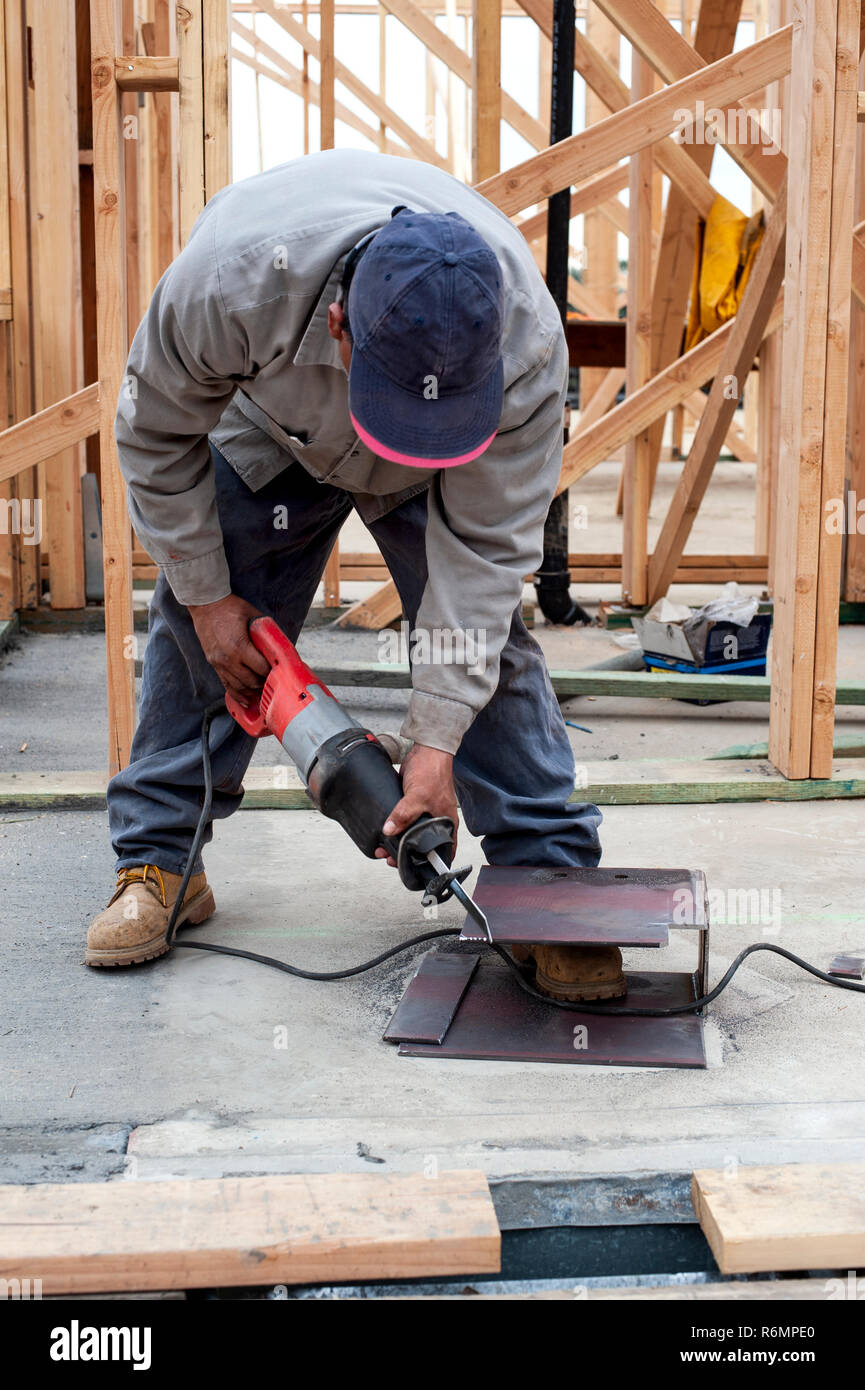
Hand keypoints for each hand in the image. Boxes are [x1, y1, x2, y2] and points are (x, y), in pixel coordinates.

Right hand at [187, 594, 270, 706]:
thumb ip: (265, 633)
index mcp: (240, 647)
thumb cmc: (230, 608)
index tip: (281, 673)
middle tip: (275, 684)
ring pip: (239, 686)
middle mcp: (228, 659)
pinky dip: (237, 694)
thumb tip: (279, 645)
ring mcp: (219, 663)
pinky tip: (245, 700)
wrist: (205, 605)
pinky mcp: (213, 664)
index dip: (273, 673)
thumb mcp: (253, 617)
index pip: (261, 669)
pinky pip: (226, 684)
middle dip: (264, 684)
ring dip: (252, 691)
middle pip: (251, 681)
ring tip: (263, 693)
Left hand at [375, 743, 457, 867]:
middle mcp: (437, 821)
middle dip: (405, 854)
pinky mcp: (413, 806)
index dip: (428, 864)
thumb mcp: (417, 796)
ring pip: (411, 835)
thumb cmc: (432, 772)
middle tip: (388, 857)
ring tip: (382, 847)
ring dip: (397, 842)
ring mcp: (425, 814)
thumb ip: (404, 814)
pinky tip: (384, 831)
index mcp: (445, 824)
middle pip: (422, 846)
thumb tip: (388, 831)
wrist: (427, 750)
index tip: (410, 869)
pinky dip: (395, 828)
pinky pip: (404, 822)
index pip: (442, 852)